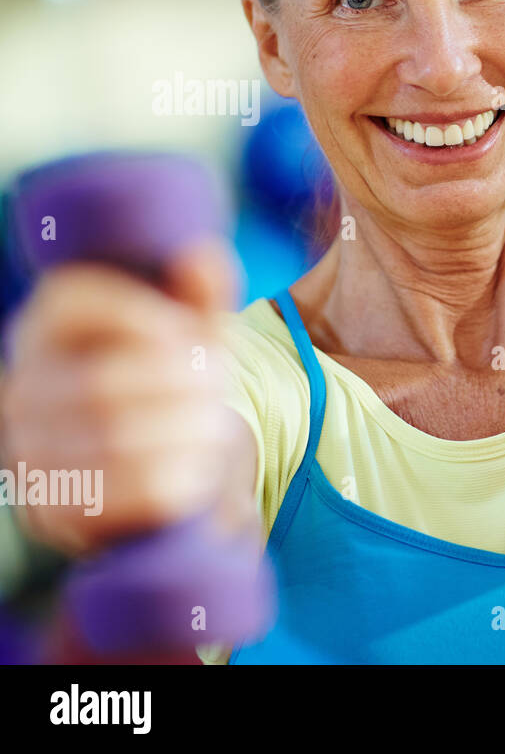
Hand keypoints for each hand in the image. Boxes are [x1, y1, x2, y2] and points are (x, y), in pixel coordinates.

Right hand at [0, 239, 246, 555]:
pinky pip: (122, 494)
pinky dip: (174, 477)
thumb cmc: (175, 383)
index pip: (71, 301)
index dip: (140, 314)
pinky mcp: (54, 511)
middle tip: (219, 380)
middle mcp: (23, 391)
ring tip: (213, 423)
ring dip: (184, 428)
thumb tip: (200, 255)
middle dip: (180, 381)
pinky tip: (195, 465)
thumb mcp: (194, 336)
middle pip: (101, 381)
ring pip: (114, 440)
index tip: (189, 332)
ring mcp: (30, 456)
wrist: (159, 470)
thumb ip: (202, 296)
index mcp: (45, 332)